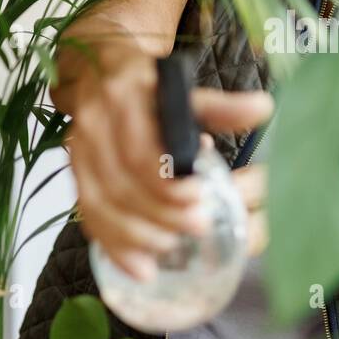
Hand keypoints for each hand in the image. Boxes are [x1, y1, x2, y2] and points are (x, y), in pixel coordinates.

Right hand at [66, 43, 272, 278]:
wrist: (101, 70)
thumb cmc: (150, 83)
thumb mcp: (183, 87)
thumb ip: (220, 106)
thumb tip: (263, 109)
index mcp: (123, 99)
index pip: (139, 153)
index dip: (167, 183)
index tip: (199, 196)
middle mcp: (94, 124)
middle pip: (120, 183)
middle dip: (159, 213)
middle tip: (197, 227)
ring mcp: (79, 149)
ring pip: (99, 202)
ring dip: (135, 234)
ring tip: (171, 248)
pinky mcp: (75, 171)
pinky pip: (88, 213)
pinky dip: (112, 244)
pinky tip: (139, 268)